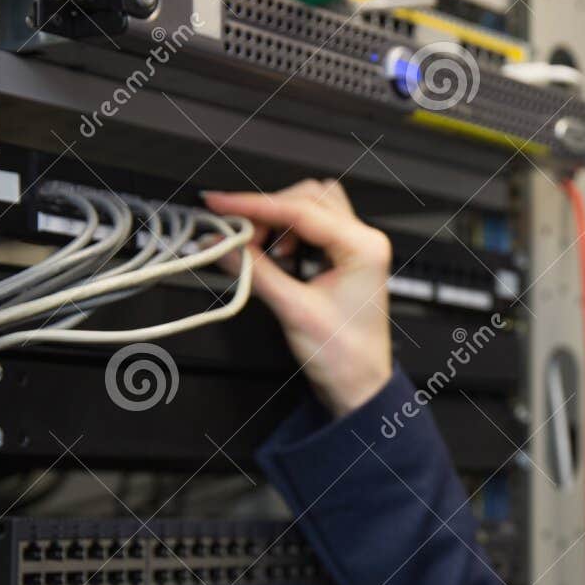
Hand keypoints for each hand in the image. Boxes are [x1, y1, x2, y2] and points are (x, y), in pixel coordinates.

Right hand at [203, 179, 392, 415]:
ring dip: (278, 221)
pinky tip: (277, 255)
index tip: (220, 204)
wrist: (359, 385)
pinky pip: (311, 228)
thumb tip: (221, 244)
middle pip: (307, 198)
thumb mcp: (293, 310)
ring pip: (309, 207)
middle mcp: (364, 240)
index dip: (254, 205)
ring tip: (260, 248)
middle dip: (268, 212)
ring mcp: (355, 247)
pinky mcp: (343, 257)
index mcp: (363, 248)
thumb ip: (255, 271)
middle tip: (238, 235)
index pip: (300, 210)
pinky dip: (287, 233)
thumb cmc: (344, 357)